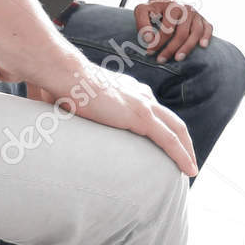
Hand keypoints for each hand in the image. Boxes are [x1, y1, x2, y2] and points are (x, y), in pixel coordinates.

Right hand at [56, 61, 197, 176]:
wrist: (64, 74)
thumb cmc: (59, 85)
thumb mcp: (71, 102)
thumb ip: (73, 113)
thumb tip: (53, 124)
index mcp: (127, 91)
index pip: (153, 111)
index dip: (163, 128)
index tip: (165, 144)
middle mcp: (141, 95)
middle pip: (172, 121)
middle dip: (183, 142)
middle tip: (187, 160)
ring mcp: (143, 104)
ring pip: (176, 131)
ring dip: (187, 151)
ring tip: (191, 169)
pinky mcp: (141, 116)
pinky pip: (169, 140)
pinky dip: (181, 155)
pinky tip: (188, 170)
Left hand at [134, 0, 212, 62]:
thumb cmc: (155, 7)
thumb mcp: (142, 10)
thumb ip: (142, 23)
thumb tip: (149, 39)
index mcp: (173, 7)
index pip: (167, 29)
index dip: (158, 42)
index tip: (150, 51)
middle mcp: (187, 10)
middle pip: (182, 33)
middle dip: (171, 49)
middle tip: (161, 60)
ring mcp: (196, 14)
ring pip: (196, 32)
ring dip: (188, 47)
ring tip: (178, 58)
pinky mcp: (202, 18)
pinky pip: (208, 28)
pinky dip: (207, 37)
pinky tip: (202, 46)